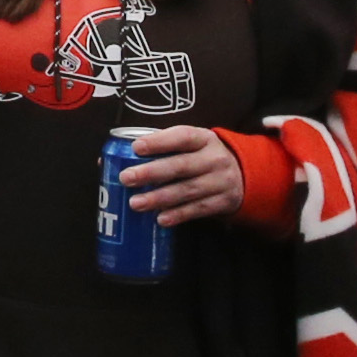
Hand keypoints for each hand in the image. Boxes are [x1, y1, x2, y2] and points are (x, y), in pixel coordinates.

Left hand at [120, 125, 245, 227]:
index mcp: (204, 139)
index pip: (181, 137)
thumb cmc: (204, 158)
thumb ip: (160, 149)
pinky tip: (161, 219)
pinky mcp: (223, 202)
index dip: (159, 141)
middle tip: (127, 178)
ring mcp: (220, 181)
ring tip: (136, 203)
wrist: (246, 175)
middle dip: (152, 172)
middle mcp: (214, 158)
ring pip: (187, 190)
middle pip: (181, 166)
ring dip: (160, 198)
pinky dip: (179, 215)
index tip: (136, 147)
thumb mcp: (192, 146)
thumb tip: (110, 161)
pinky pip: (198, 210)